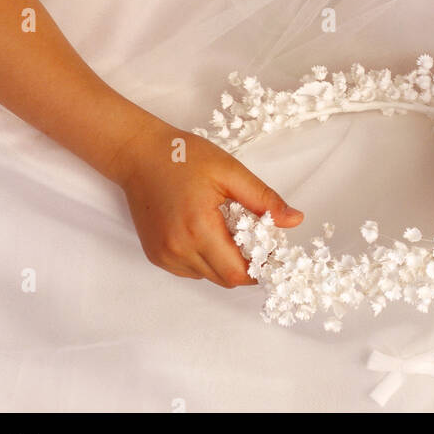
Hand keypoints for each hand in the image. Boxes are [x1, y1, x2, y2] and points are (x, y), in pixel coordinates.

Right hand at [108, 117, 304, 285]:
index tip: (272, 251)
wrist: (138, 154)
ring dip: (224, 263)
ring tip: (227, 229)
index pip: (237, 272)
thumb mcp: (230, 171)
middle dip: (245, 265)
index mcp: (199, 228)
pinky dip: (204, 259)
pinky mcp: (155, 255)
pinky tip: (205, 232)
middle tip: (254, 237)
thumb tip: (294, 220)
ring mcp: (164, 255)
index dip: (260, 268)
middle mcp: (178, 249)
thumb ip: (263, 199)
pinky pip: (189, 270)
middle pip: (224, 279)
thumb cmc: (184, 156)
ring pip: (207, 276)